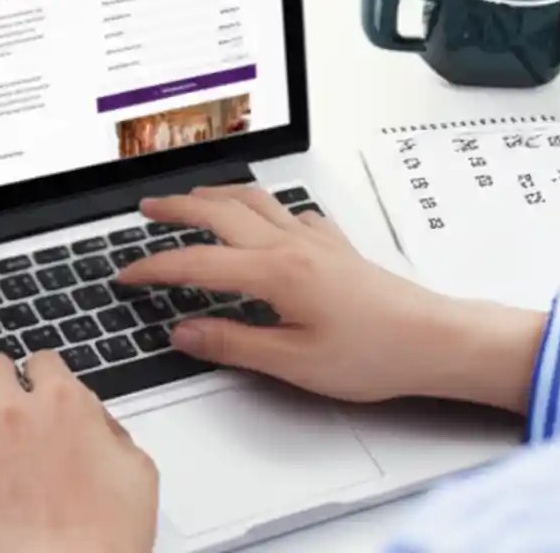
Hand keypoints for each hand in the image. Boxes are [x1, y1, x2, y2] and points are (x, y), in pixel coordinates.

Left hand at [0, 352, 157, 552]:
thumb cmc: (105, 533)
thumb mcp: (137, 468)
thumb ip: (110, 430)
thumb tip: (93, 421)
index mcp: (67, 403)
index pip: (43, 359)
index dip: (44, 374)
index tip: (43, 387)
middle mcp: (18, 411)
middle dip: (3, 379)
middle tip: (8, 399)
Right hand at [118, 186, 544, 412]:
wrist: (433, 340)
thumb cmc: (374, 354)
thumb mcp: (293, 363)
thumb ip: (233, 343)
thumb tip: (184, 331)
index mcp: (276, 272)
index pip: (198, 263)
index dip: (156, 267)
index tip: (127, 274)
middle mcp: (293, 245)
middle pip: (221, 212)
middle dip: (177, 208)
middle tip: (145, 209)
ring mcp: (316, 240)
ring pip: (256, 202)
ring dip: (216, 195)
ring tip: (191, 198)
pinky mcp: (335, 246)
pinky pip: (290, 212)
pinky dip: (264, 207)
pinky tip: (263, 218)